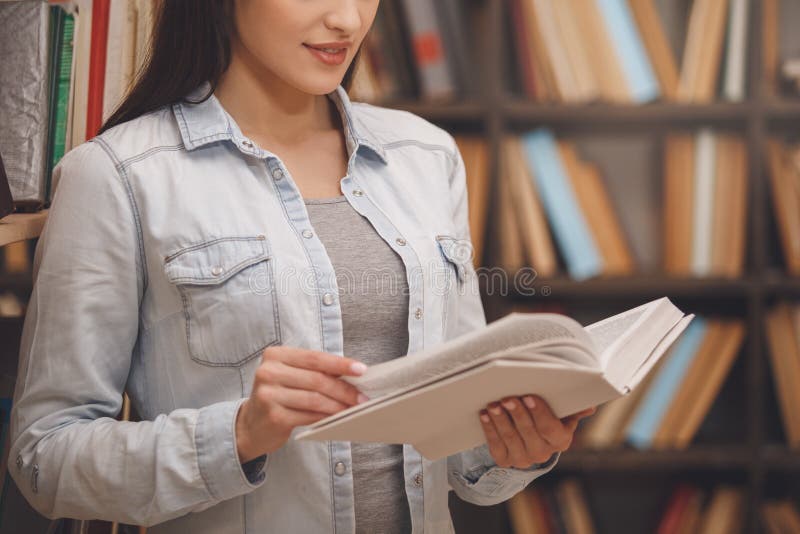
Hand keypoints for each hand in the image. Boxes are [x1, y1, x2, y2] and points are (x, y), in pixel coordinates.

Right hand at [235, 345, 369, 462]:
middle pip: (317, 379)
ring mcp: (269, 394)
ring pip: (315, 399)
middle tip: (362, 397)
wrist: (251, 425)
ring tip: (353, 409)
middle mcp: (269, 372)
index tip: (361, 370)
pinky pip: (309, 415)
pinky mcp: (274, 416)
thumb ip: (314, 371)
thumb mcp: (291, 376)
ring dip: (339, 405)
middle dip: (344, 389)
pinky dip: (326, 417)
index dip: (340, 364)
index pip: (314, 357)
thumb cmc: (278, 396)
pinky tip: (337, 418)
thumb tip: (352, 373)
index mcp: (275, 355)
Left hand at [479, 395, 595, 467]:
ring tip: (493, 404)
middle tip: (507, 398)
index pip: (550, 428)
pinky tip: (484, 415)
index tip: (529, 397)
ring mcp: (523, 459)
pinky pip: (495, 445)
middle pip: (528, 431)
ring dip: (500, 420)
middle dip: (517, 413)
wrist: (530, 441)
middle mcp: (543, 453)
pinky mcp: (505, 461)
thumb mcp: (563, 414)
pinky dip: (489, 428)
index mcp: (561, 440)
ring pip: (510, 437)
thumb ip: (575, 410)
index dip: (539, 413)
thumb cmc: (548, 419)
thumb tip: (590, 406)